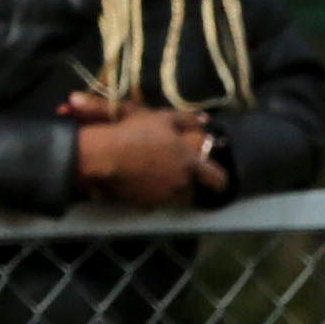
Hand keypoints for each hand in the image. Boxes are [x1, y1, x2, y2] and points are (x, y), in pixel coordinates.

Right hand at [71, 98, 212, 207]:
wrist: (104, 157)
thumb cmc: (136, 132)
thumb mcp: (162, 118)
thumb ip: (187, 120)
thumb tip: (205, 121)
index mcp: (190, 162)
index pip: (217, 178)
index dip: (220, 180)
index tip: (218, 180)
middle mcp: (181, 183)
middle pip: (195, 190)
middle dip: (191, 185)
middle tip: (180, 174)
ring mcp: (164, 197)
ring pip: (176, 198)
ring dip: (173, 191)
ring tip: (159, 178)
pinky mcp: (146, 205)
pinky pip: (156, 202)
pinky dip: (153, 195)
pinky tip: (142, 183)